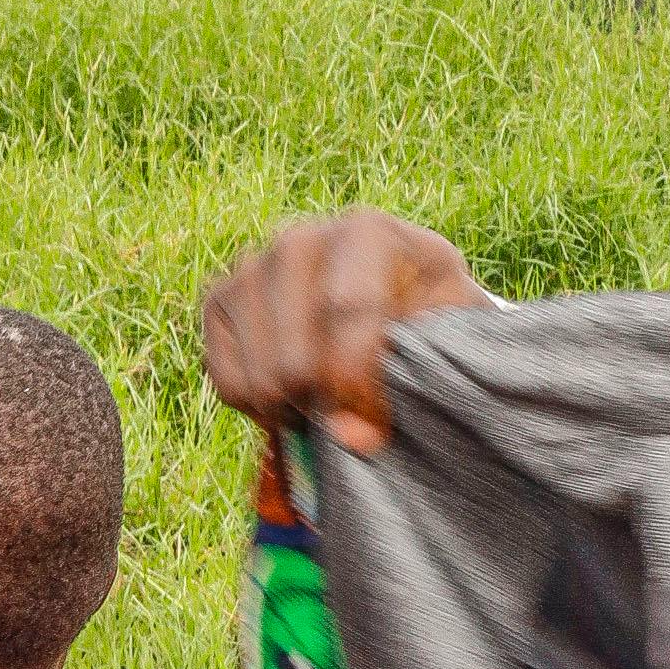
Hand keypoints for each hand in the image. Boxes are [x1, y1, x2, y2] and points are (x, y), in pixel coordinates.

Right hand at [199, 209, 487, 454]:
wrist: (393, 292)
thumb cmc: (430, 313)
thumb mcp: (450, 329)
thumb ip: (416, 377)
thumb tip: (350, 437)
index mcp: (366, 231)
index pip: (347, 311)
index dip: (360, 385)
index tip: (377, 430)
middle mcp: (299, 239)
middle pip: (297, 357)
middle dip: (329, 407)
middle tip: (355, 417)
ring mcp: (252, 267)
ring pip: (262, 377)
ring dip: (298, 412)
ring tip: (330, 405)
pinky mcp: (219, 300)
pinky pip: (228, 383)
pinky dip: (262, 410)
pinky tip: (296, 398)